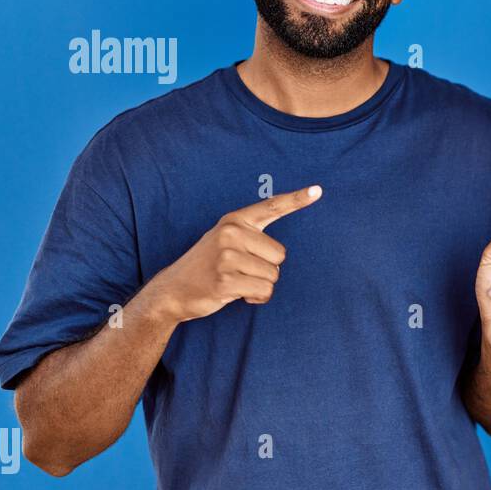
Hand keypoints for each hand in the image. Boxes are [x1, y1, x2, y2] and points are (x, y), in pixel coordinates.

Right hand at [145, 185, 321, 322]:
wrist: (173, 290)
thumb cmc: (208, 266)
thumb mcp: (225, 241)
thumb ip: (250, 235)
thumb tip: (279, 245)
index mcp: (234, 221)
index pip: (271, 206)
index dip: (296, 200)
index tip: (318, 190)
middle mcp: (231, 234)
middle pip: (280, 255)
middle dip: (267, 269)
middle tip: (240, 271)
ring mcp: (227, 257)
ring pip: (273, 276)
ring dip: (260, 286)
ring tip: (236, 282)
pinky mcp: (226, 280)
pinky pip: (263, 292)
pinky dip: (255, 299)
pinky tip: (236, 294)